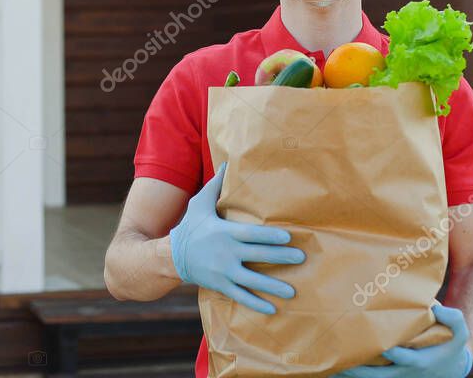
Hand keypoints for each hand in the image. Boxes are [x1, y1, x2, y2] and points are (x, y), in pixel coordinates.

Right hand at [169, 162, 304, 313]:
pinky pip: (240, 296)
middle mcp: (226, 253)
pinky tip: (273, 310)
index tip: (289, 237)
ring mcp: (223, 271)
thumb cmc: (190, 226)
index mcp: (225, 232)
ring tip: (293, 292)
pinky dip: (256, 304)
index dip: (270, 236)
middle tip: (301, 258)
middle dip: (280, 257)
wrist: (171, 255)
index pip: (252, 234)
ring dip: (273, 287)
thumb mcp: (199, 203)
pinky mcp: (220, 285)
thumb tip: (227, 163)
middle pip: (258, 255)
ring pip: (252, 280)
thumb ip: (215, 186)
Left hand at [333, 304, 472, 377]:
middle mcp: (404, 373)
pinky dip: (354, 374)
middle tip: (339, 359)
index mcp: (420, 361)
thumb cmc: (451, 344)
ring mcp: (396, 377)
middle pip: (378, 376)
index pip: (402, 358)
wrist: (451, 366)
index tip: (377, 343)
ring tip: (329, 364)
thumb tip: (436, 308)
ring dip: (352, 373)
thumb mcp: (460, 331)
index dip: (390, 352)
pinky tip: (335, 366)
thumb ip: (453, 319)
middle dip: (359, 369)